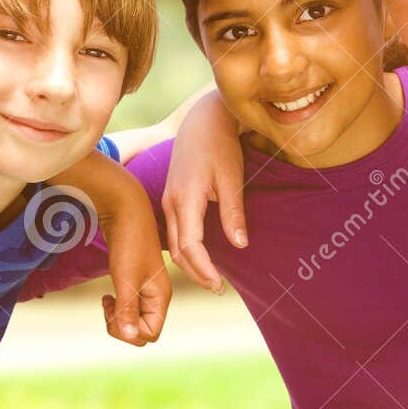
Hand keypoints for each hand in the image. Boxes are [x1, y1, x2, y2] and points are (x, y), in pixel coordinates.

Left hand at [100, 221, 171, 347]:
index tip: (114, 311)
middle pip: (142, 331)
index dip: (129, 332)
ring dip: (117, 317)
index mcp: (161, 297)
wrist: (124, 212)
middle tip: (108, 306)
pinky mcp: (134, 282)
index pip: (150, 333)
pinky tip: (107, 297)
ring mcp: (145, 290)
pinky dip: (116, 307)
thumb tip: (129, 335)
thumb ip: (128, 308)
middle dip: (122, 327)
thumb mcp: (126, 278)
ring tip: (107, 302)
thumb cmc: (128, 243)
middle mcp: (156, 296)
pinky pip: (127, 307)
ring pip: (133, 320)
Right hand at [160, 92, 245, 290]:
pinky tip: (201, 255)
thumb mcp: (231, 177)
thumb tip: (240, 245)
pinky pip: (172, 231)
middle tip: (219, 289)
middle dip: (196, 273)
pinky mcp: (171, 198)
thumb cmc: (220, 145)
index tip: (220, 285)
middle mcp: (170, 202)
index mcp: (185, 198)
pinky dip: (185, 249)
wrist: (203, 119)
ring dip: (190, 263)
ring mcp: (167, 200)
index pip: (189, 246)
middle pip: (177, 250)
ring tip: (212, 277)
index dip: (204, 269)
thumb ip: (233, 212)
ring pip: (172, 243)